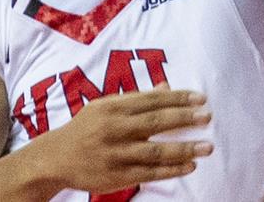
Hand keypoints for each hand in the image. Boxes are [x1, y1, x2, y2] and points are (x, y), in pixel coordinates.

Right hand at [29, 88, 210, 193]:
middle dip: (185, 118)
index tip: (200, 98)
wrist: (56, 158)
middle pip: (156, 122)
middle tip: (207, 116)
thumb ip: (137, 99)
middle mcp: (114, 128)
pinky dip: (171, 170)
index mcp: (112, 107)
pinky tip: (189, 165)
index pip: (151, 100)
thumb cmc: (85, 128)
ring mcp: (116, 153)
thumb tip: (166, 88)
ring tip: (207, 146)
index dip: (178, 98)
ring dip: (184, 148)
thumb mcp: (105, 107)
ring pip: (155, 150)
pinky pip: (150, 172)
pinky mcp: (117, 175)